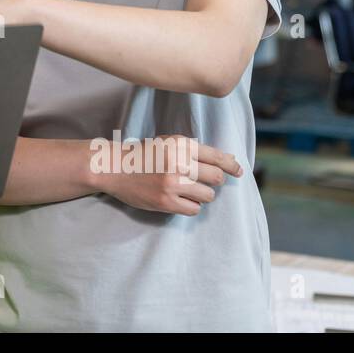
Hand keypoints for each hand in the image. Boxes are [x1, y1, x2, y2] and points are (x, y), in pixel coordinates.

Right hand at [92, 134, 242, 215]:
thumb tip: (226, 161)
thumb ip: (192, 150)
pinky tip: (180, 200)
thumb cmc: (143, 155)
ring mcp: (172, 184)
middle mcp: (178, 163)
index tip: (239, 171)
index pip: (216, 156)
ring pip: (208, 195)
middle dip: (214, 180)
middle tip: (206, 181)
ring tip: (188, 190)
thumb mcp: (167, 143)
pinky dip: (191, 206)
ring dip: (202, 195)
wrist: (114, 168)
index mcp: (180, 145)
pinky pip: (194, 209)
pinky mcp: (166, 202)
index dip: (231, 165)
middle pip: (216, 177)